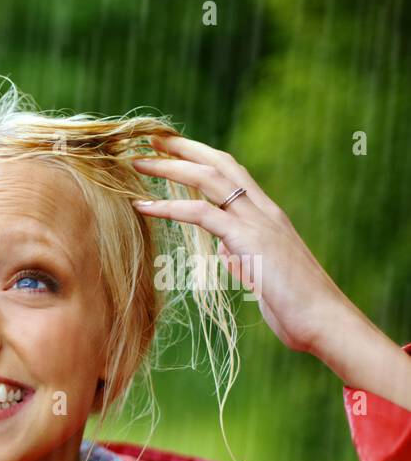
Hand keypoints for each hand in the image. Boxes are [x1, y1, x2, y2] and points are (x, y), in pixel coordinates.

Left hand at [130, 135, 360, 356]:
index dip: (202, 157)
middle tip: (151, 140)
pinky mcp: (249, 240)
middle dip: (185, 149)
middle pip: (221, 164)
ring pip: (210, 180)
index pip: (233, 173)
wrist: (323, 321)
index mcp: (267, 216)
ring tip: (138, 163)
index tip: (172, 149)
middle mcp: (264, 211)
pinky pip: (203, 214)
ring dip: (171, 168)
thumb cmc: (294, 305)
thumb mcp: (261, 274)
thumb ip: (242, 256)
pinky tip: (142, 207)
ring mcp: (259, 222)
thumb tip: (224, 250)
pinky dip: (169, 207)